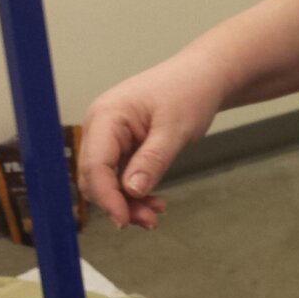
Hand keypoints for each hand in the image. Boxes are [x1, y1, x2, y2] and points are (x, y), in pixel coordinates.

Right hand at [78, 56, 223, 228]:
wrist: (204, 76)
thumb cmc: (190, 91)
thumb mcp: (175, 129)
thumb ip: (152, 160)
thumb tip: (132, 191)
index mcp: (106, 115)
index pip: (94, 165)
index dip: (106, 196)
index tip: (124, 219)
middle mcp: (101, 126)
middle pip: (95, 177)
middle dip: (118, 202)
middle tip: (150, 221)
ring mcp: (111, 136)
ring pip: (108, 180)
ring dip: (128, 201)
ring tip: (156, 214)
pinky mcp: (123, 145)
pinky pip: (121, 175)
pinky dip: (136, 191)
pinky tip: (154, 201)